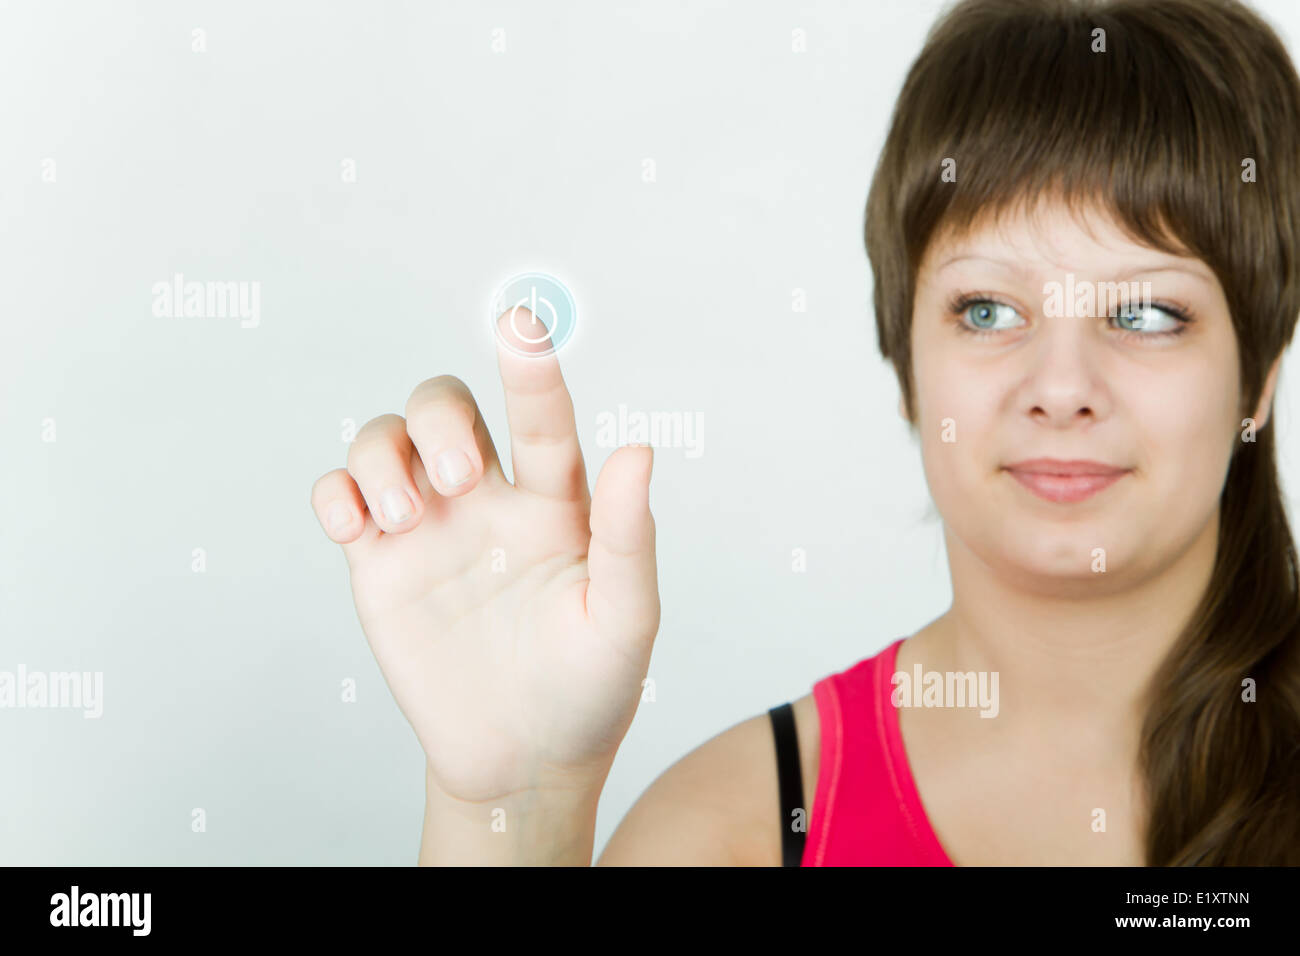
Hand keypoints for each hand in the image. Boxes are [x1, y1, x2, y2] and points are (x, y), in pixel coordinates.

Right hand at [311, 308, 659, 803]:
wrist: (522, 762)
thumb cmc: (589, 690)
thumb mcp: (624, 620)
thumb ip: (631, 537)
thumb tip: (639, 450)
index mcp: (556, 504)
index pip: (542, 420)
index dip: (532, 369)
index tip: (521, 322)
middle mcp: (489, 500)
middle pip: (446, 407)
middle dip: (440, 423)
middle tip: (460, 483)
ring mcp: (431, 528)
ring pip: (386, 440)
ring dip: (385, 458)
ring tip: (405, 520)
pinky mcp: (380, 564)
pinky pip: (339, 497)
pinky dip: (335, 493)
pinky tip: (358, 527)